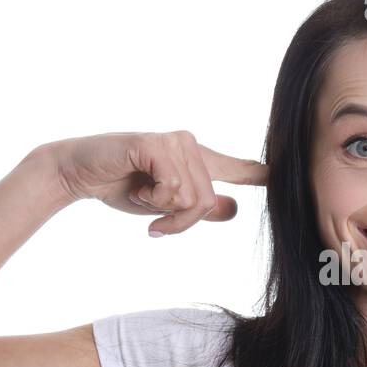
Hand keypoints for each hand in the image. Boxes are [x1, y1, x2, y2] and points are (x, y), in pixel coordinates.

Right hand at [44, 131, 266, 235]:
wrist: (79, 173)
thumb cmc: (122, 185)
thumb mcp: (165, 205)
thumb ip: (197, 207)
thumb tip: (233, 208)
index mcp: (197, 159)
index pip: (238, 169)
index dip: (261, 175)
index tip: (286, 176)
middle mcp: (191, 145)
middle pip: (208, 203)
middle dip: (180, 223)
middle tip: (155, 223)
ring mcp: (175, 142)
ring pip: (192, 200)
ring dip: (164, 213)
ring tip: (141, 198)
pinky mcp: (156, 145)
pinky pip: (173, 189)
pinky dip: (152, 199)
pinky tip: (135, 187)